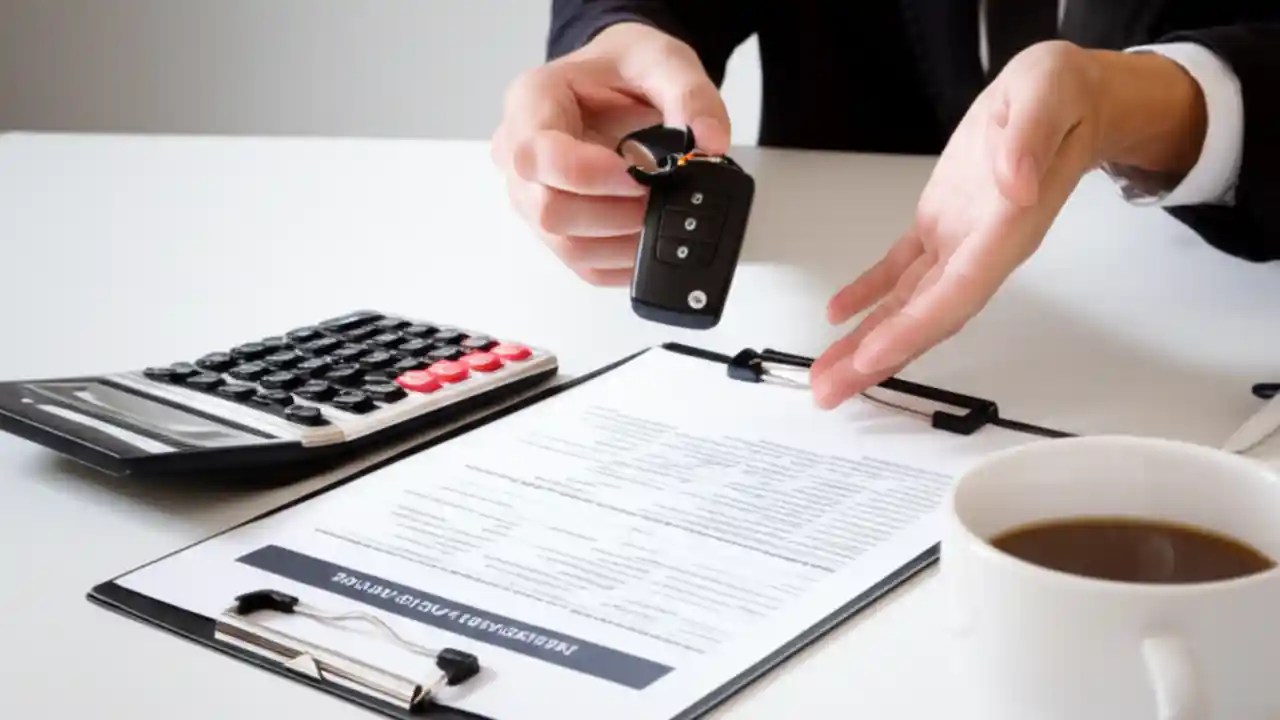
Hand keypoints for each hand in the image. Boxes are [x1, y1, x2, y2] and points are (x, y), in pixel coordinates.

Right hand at [491, 23, 730, 285]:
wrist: (616, 86)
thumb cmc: (623, 69)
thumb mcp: (662, 59)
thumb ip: (690, 95)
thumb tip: (709, 143)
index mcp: (531, 102)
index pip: (538, 155)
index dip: (590, 176)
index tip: (640, 176)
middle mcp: (518, 153)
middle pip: (549, 210)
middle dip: (615, 214)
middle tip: (659, 197)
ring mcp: (532, 195)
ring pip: (566, 244)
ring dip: (623, 241)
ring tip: (661, 215)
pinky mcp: (555, 228)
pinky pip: (583, 263)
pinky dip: (623, 259)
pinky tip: (649, 237)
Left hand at [809, 41, 1207, 408]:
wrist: (1071, 98)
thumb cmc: (1065, 96)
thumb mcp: (1050, 93)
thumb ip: (1032, 138)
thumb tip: (1014, 181)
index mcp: (1007, 228)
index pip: (957, 295)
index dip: (914, 330)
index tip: (873, 358)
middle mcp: (981, 249)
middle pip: (926, 319)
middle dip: (877, 358)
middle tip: (831, 392)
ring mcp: (959, 242)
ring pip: (907, 305)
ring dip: (866, 342)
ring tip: (827, 374)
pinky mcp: (941, 226)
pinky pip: (899, 270)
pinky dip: (867, 294)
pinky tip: (839, 313)